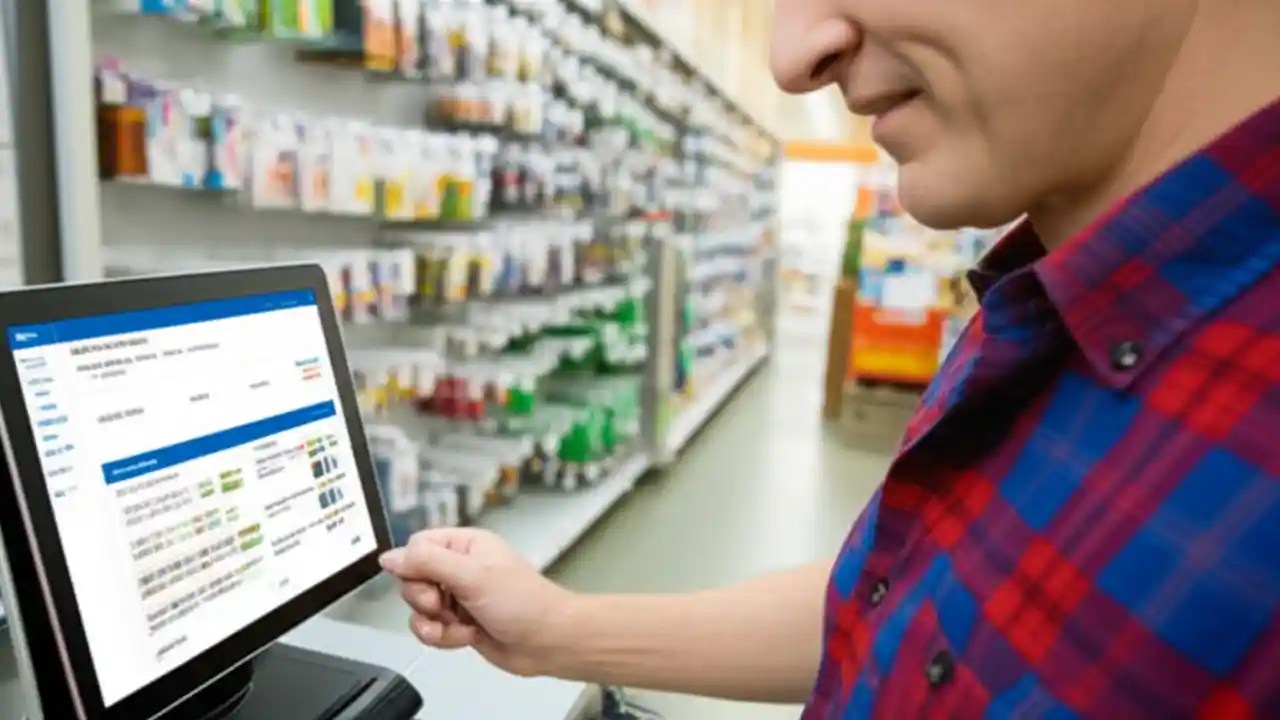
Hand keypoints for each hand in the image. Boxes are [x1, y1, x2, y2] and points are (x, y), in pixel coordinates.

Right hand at [379, 527, 575, 675]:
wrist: (547, 642)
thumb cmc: (523, 603)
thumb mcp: (472, 576)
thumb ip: (428, 563)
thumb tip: (389, 557)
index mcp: (465, 545)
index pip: (418, 546)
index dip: (413, 567)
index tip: (428, 582)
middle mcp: (459, 568)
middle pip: (413, 579)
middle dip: (424, 599)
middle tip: (444, 604)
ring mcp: (458, 597)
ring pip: (418, 608)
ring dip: (434, 623)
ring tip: (459, 625)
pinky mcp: (459, 623)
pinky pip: (430, 629)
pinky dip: (443, 637)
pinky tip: (465, 637)